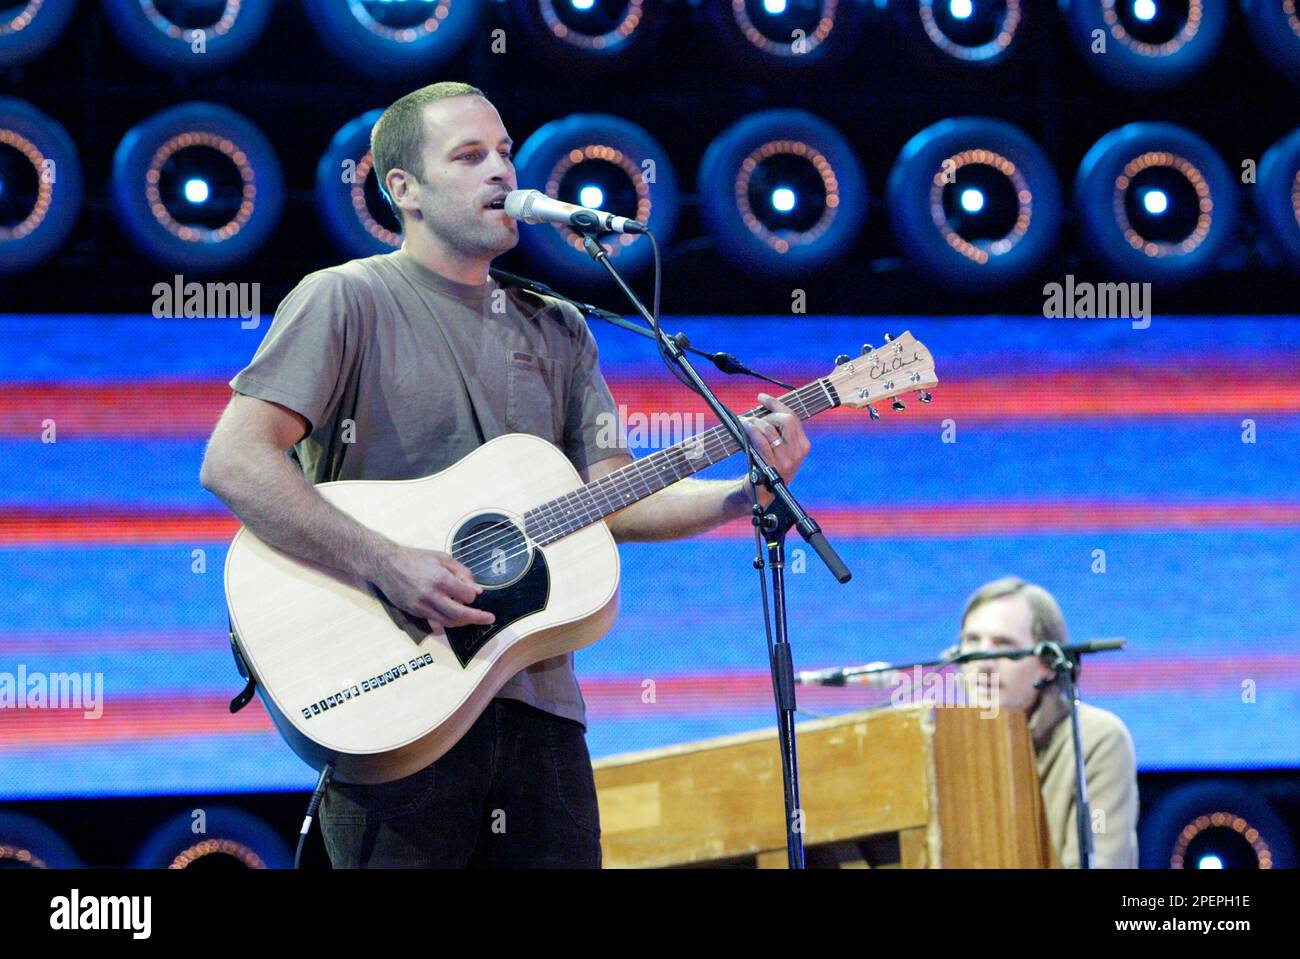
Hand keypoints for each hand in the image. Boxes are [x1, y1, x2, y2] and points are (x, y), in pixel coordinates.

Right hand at [372, 543, 494, 628]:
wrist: (386, 565)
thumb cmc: (416, 558)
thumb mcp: (442, 558)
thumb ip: (462, 573)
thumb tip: (477, 590)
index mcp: (440, 579)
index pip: (466, 595)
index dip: (473, 595)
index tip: (473, 592)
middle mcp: (431, 595)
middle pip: (460, 614)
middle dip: (477, 618)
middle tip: (490, 618)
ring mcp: (422, 606)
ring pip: (448, 622)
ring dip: (463, 622)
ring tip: (473, 618)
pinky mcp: (415, 612)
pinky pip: (436, 622)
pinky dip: (448, 621)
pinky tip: (455, 617)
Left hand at [741, 393, 809, 505]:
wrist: (761, 494)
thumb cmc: (768, 467)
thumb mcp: (780, 449)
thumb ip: (779, 431)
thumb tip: (766, 406)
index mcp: (803, 446)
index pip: (793, 417)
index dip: (777, 404)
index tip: (763, 397)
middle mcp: (798, 453)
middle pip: (786, 419)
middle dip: (769, 412)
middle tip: (755, 414)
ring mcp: (786, 461)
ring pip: (771, 429)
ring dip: (755, 421)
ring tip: (745, 421)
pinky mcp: (772, 466)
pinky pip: (761, 441)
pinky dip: (751, 429)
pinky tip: (744, 425)